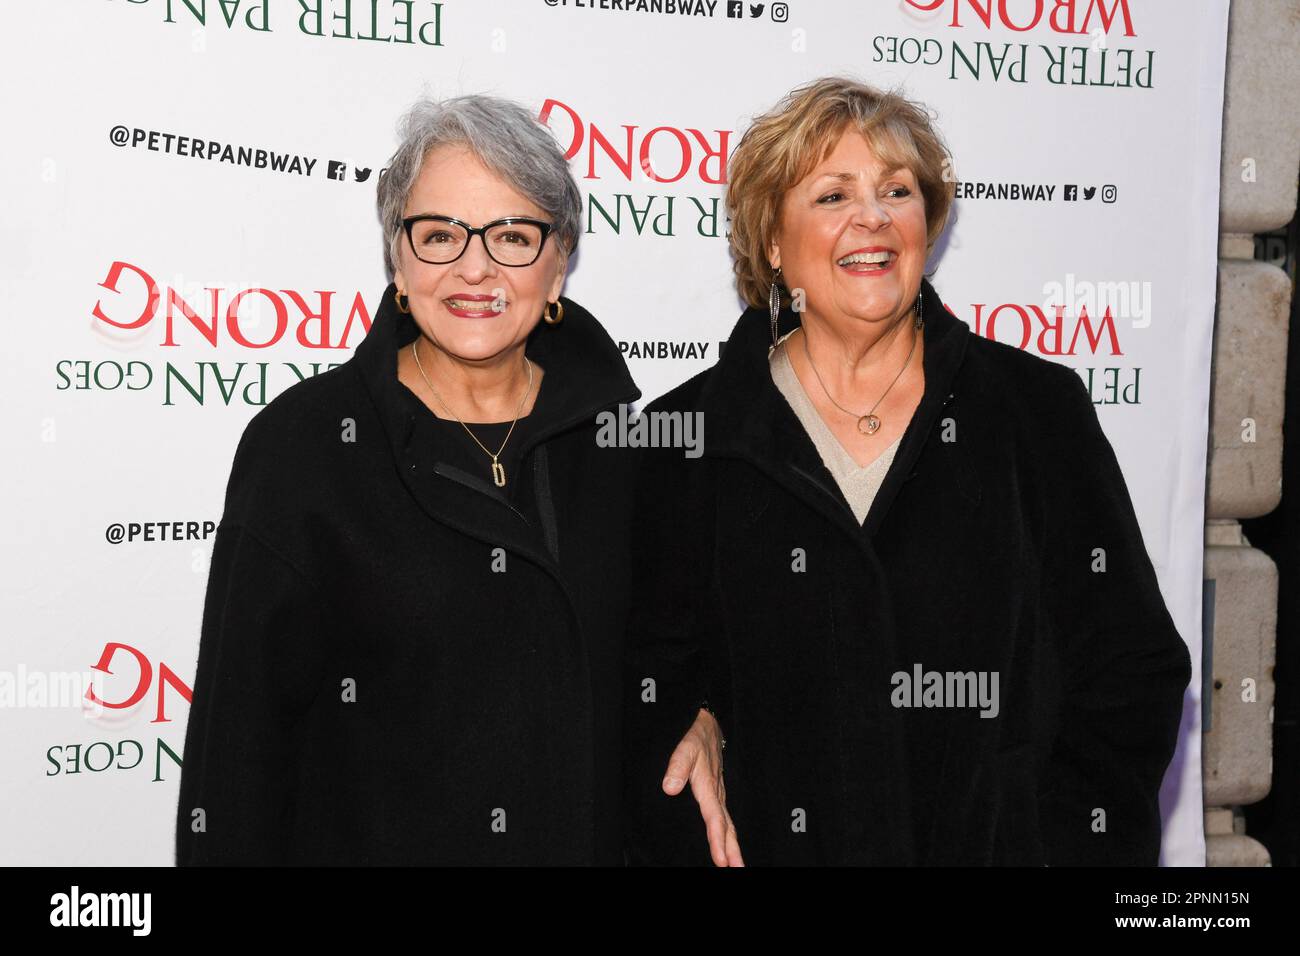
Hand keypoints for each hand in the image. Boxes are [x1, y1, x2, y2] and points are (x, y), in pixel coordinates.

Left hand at [661, 708, 743, 865]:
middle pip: (728, 828)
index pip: (715, 819)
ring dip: (733, 847)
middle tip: (737, 870)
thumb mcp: (685, 747)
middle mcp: (718, 794)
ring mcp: (720, 795)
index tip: (721, 860)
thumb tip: (669, 787)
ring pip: (729, 825)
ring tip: (738, 866)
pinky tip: (729, 846)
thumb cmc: (696, 739)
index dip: (717, 841)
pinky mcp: (718, 795)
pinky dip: (729, 836)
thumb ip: (677, 767)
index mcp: (709, 787)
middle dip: (732, 851)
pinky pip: (726, 820)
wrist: (708, 727)